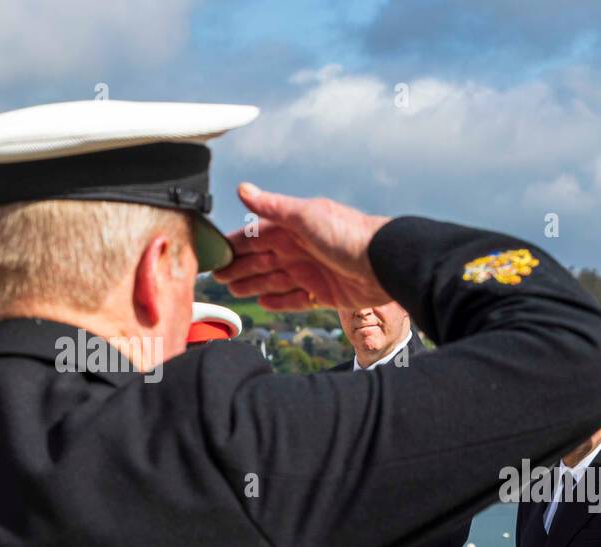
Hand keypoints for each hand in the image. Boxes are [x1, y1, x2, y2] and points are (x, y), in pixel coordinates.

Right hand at [214, 183, 392, 310]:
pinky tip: (264, 303)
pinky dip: (281, 301)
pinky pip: (298, 299)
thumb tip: (243, 190)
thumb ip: (273, 206)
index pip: (256, 236)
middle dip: (241, 268)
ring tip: (235, 291)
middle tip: (219, 278)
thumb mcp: (306, 215)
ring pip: (276, 280)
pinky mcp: (327, 294)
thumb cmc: (348, 234)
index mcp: (294, 228)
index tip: (216, 254)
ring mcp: (314, 272)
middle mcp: (302, 249)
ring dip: (255, 284)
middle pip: (263, 260)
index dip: (236, 245)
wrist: (383, 263)